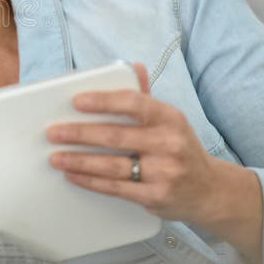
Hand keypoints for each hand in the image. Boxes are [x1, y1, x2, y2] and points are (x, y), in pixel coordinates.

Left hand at [45, 63, 260, 237]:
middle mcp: (169, 143)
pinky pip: (115, 188)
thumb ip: (144, 96)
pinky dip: (90, 181)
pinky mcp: (156, 196)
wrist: (210, 190)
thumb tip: (134, 66)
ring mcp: (164, 172)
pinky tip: (72, 174)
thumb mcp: (168, 119)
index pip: (134, 103)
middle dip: (79, 134)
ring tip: (55, 156)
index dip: (103, 101)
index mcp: (170, 117)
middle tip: (53, 132)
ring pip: (111, 165)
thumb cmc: (178, 147)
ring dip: (78, 160)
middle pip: (115, 136)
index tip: (76, 101)